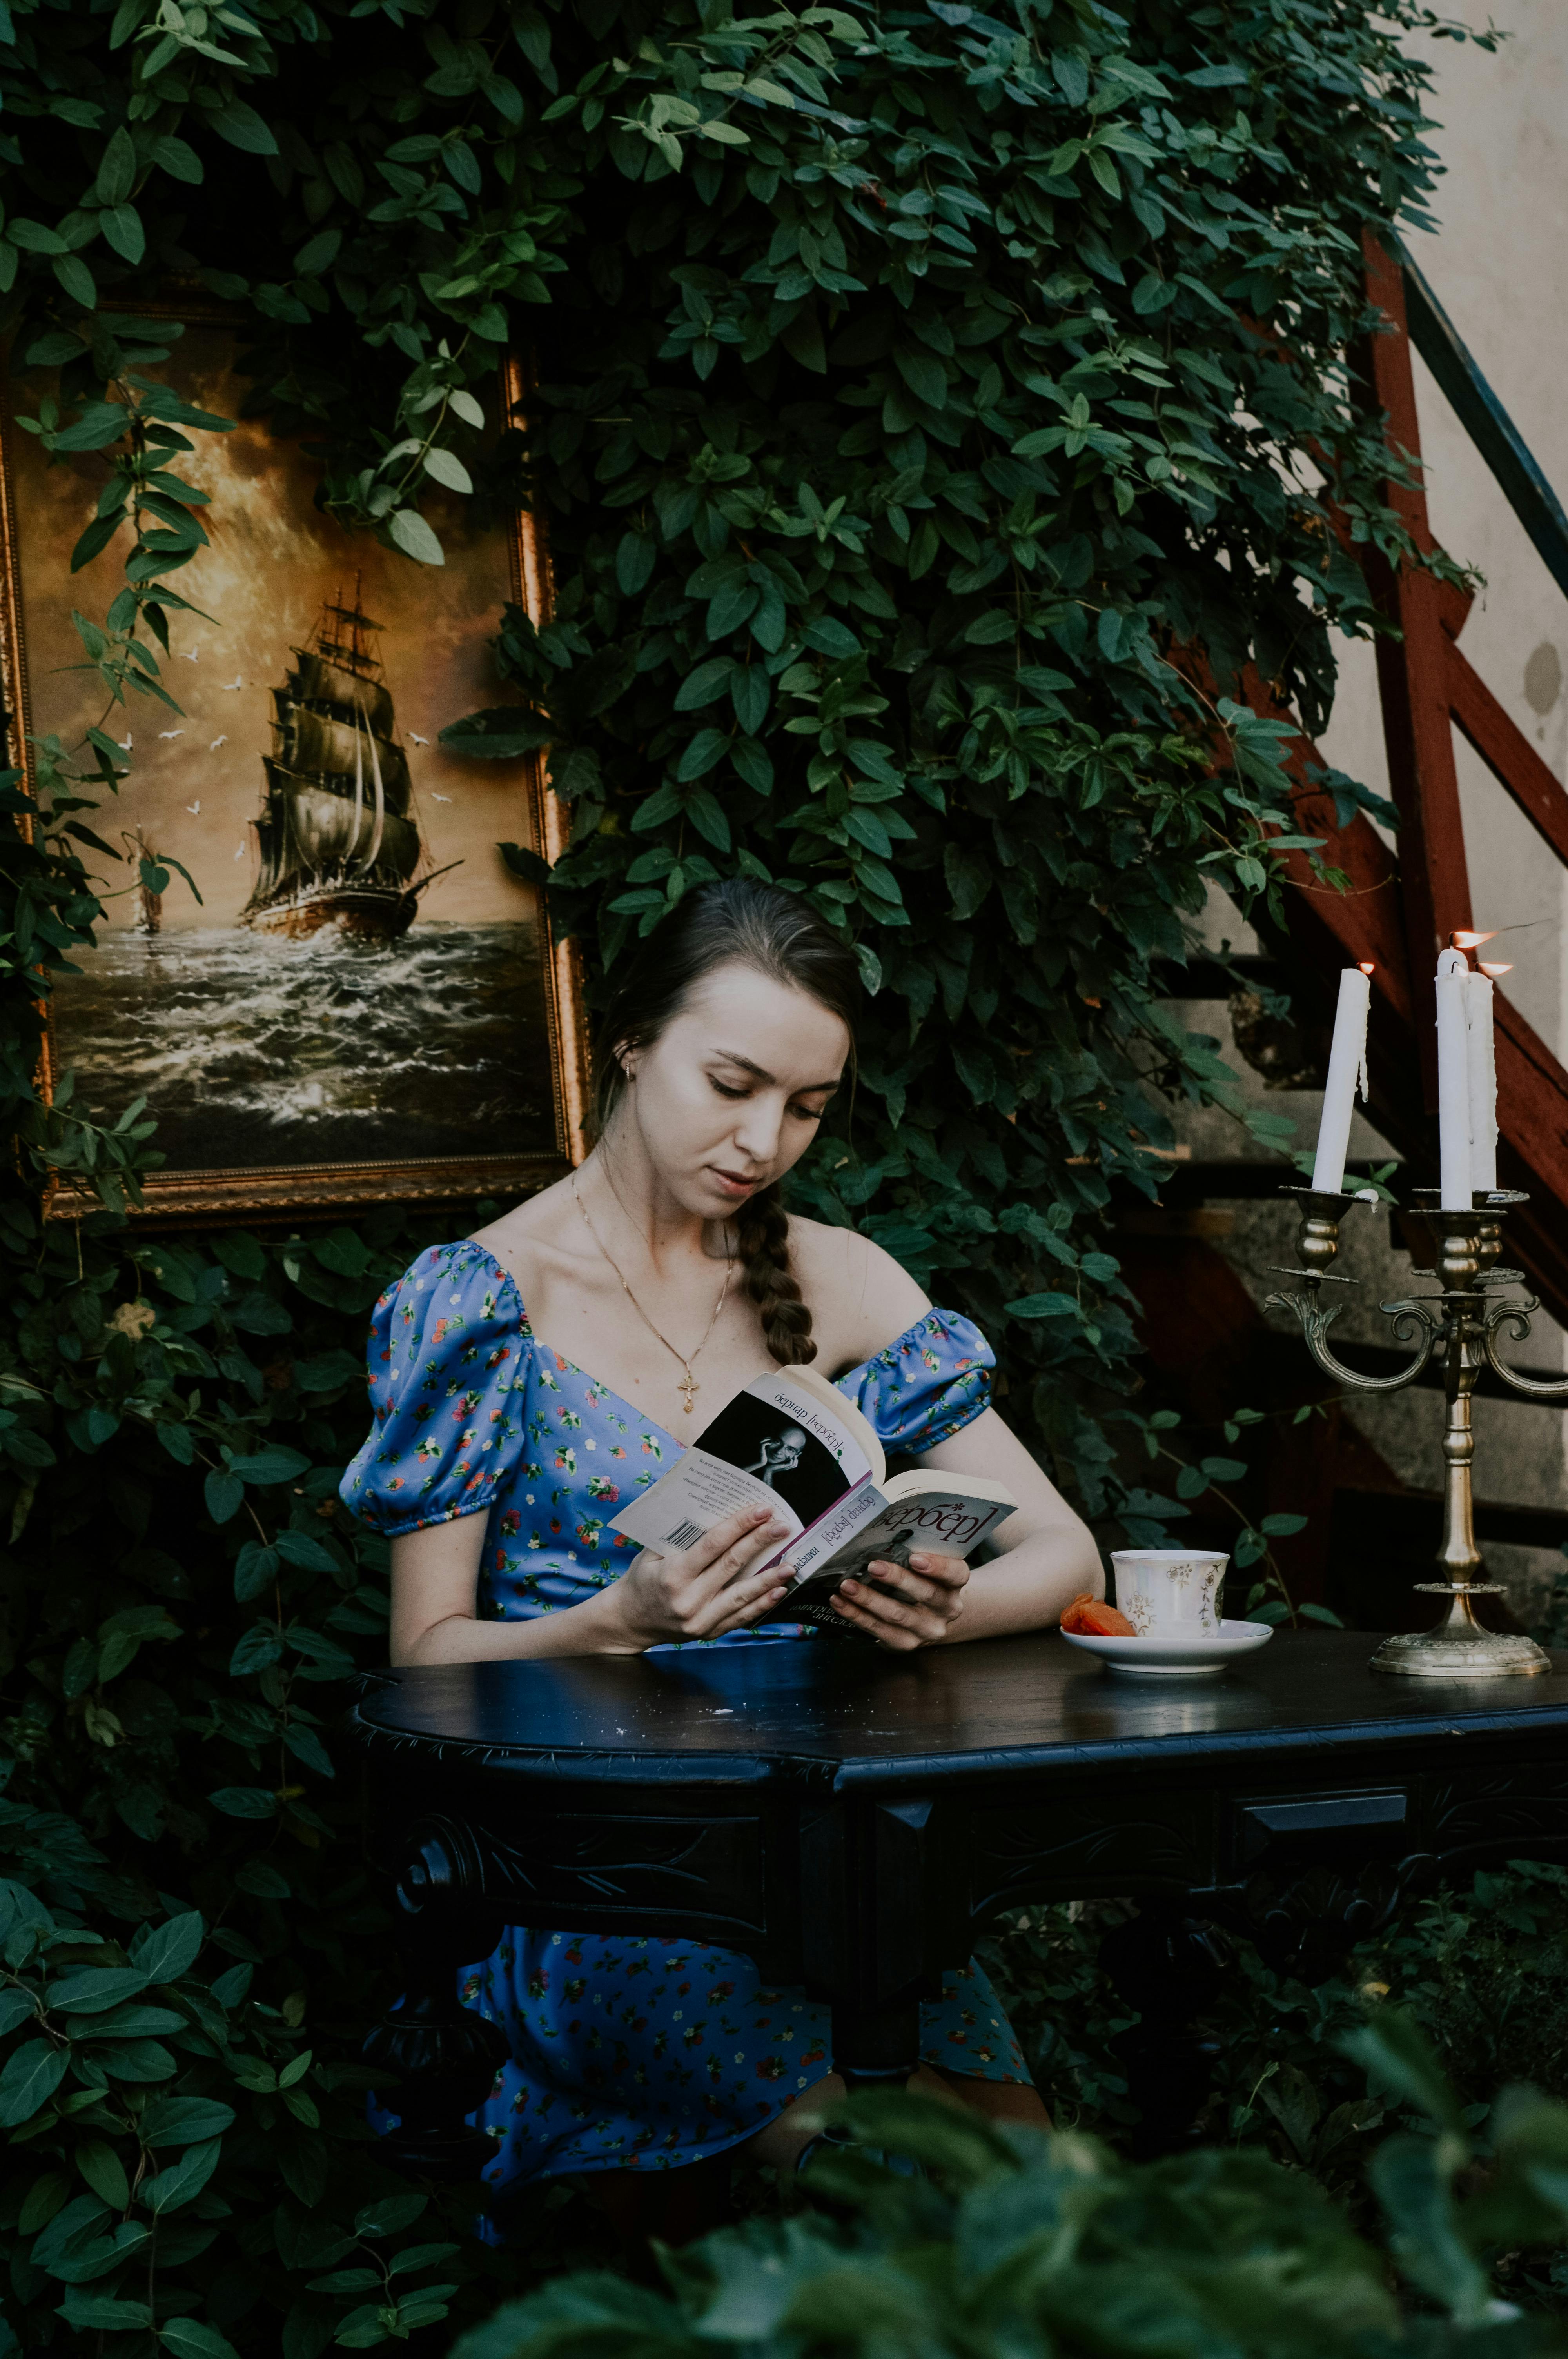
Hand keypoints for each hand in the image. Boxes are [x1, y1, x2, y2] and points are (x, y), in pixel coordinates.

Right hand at [603, 1505, 792, 1650]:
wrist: (629, 1621)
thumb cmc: (641, 1580)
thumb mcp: (651, 1553)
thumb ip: (681, 1537)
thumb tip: (718, 1512)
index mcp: (673, 1575)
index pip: (714, 1544)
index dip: (740, 1525)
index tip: (761, 1510)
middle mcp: (688, 1600)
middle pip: (732, 1565)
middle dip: (760, 1542)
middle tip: (782, 1526)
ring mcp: (700, 1620)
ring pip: (742, 1596)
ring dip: (769, 1579)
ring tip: (790, 1564)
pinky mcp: (709, 1632)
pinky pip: (740, 1617)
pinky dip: (761, 1604)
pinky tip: (778, 1591)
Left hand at [829, 1549, 967, 1649]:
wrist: (929, 1618)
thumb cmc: (923, 1582)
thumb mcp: (928, 1568)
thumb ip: (915, 1554)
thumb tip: (879, 1537)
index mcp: (954, 1585)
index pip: (955, 1574)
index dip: (937, 1566)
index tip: (915, 1558)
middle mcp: (946, 1610)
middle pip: (925, 1594)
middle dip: (897, 1579)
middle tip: (872, 1566)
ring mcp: (927, 1630)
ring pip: (897, 1615)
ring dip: (868, 1599)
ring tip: (847, 1585)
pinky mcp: (905, 1644)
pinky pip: (878, 1630)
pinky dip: (856, 1615)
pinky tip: (840, 1602)